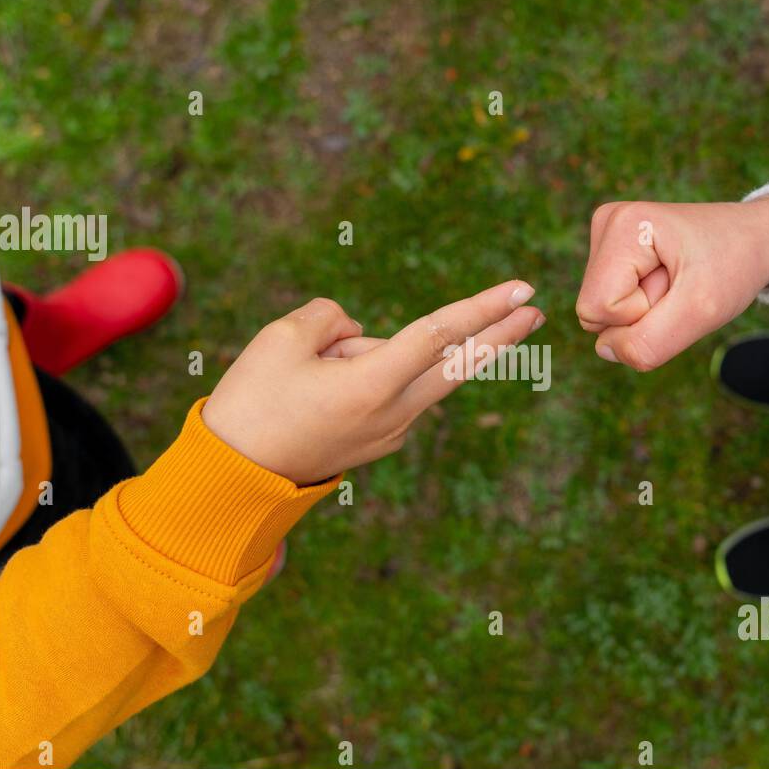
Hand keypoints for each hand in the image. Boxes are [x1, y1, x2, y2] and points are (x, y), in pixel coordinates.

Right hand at [202, 280, 542, 484]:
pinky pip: (390, 393)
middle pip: (459, 364)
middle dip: (499, 335)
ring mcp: (391, 433)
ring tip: (310, 371)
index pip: (441, 334)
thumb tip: (361, 332)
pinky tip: (325, 383)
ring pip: (408, 374)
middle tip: (535, 308)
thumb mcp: (282, 338)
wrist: (233, 478)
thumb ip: (332, 318)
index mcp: (374, 384)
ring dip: (383, 354)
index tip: (522, 290)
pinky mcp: (379, 444)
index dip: (483, 307)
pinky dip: (373, 374)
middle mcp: (394, 413)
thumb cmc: (252, 402)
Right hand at [575, 192, 768, 370]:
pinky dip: (646, 305)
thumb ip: (649, 342)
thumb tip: (605, 350)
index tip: (679, 286)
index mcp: (621, 226)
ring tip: (679, 281)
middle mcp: (607, 223)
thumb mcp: (700, 311)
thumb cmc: (734, 266)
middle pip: (594, 312)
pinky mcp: (613, 251)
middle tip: (681, 285)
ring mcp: (607, 236)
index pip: (598, 309)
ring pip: (602, 313)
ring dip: (648, 310)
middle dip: (643, 313)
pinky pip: (612, 306)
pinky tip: (671, 281)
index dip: (642, 314)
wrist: (758, 238)